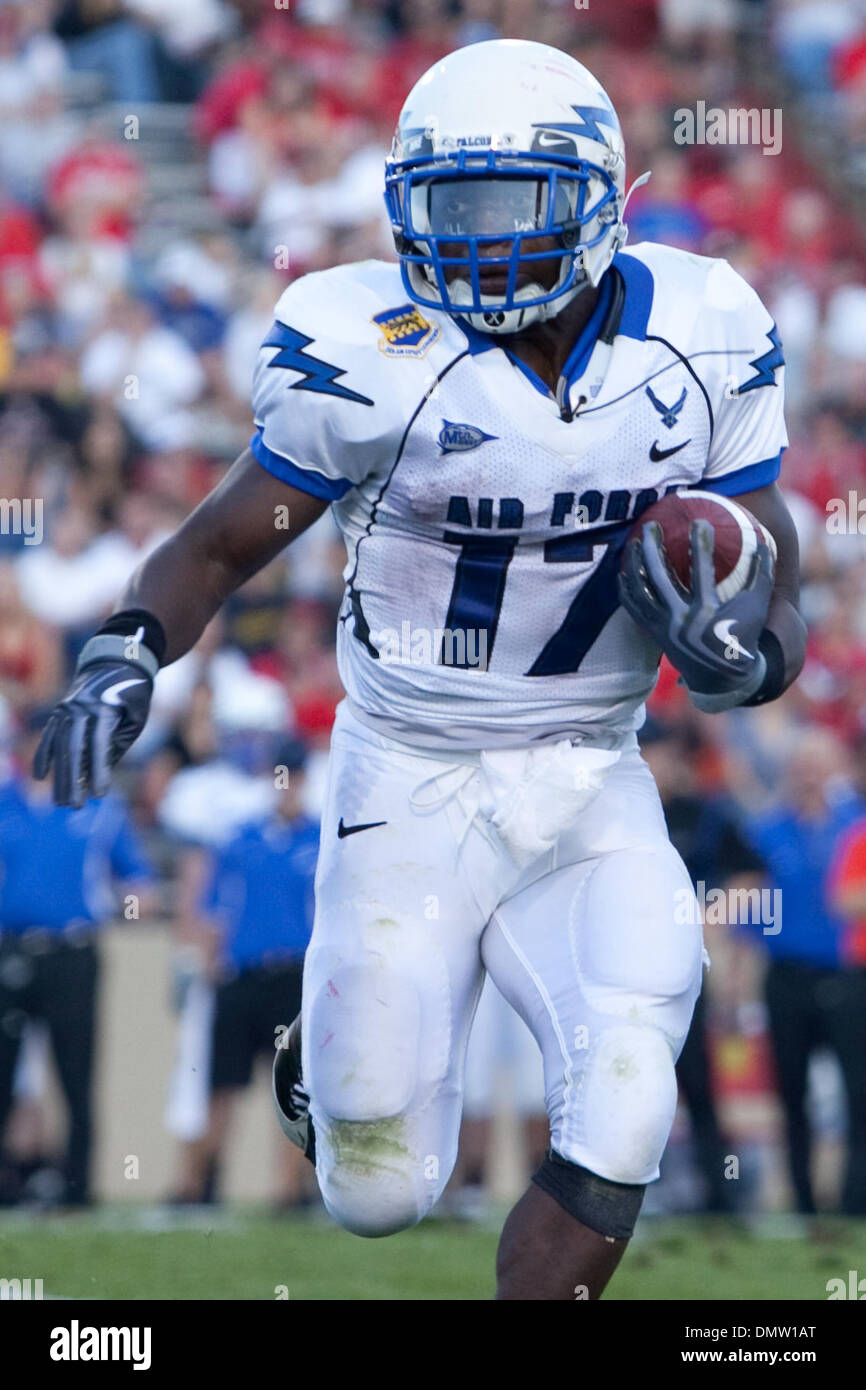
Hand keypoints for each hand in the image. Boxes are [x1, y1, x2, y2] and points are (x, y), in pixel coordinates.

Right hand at [33, 657, 153, 806]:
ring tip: (61, 801)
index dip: (99, 770)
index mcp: (106, 708)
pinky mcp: (60, 711)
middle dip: (73, 780)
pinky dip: (44, 756)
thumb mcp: (135, 719)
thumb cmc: (133, 696)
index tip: (100, 795)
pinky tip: (40, 777)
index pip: (100, 745)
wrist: (117, 661)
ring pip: (60, 746)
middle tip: (74, 806)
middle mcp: (82, 708)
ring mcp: (67, 708)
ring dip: (59, 775)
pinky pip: (50, 736)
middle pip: (74, 748)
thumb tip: (97, 777)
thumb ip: (117, 745)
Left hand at [618, 518, 773, 712]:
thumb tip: (764, 539)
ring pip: (641, 592)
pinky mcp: (653, 633)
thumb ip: (761, 573)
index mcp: (707, 613)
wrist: (722, 678)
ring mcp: (663, 628)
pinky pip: (634, 608)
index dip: (700, 545)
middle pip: (660, 578)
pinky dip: (627, 589)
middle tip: (652, 525)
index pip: (701, 571)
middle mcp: (680, 620)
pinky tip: (624, 570)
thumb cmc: (742, 636)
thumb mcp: (757, 607)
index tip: (699, 521)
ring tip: (633, 542)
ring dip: (634, 565)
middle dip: (654, 549)